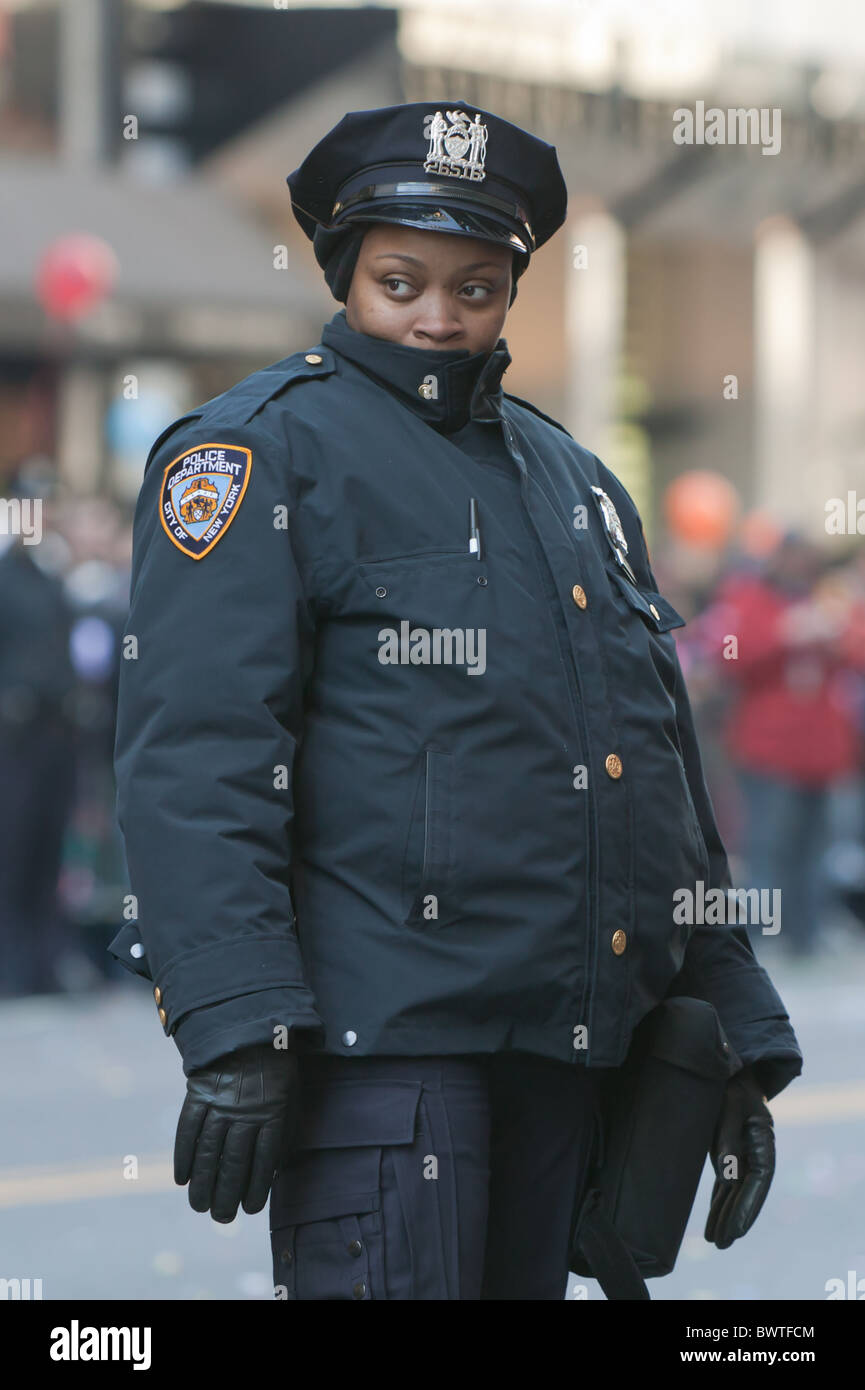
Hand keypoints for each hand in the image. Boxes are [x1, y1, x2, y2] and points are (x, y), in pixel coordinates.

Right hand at [174, 1043, 299, 1222]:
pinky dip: (184, 1155)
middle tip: (220, 1218)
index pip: (263, 1160)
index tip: (249, 1210)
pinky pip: (188, 1129)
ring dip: (203, 1182)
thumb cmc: (276, 1068)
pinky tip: (182, 1178)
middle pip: (234, 1162)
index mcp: (272, 1114)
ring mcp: (220, 1103)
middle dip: (226, 1194)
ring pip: (209, 1151)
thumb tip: (275, 1170)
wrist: (250, 1028)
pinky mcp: (199, 1093)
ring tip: (199, 1206)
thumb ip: (284, 1130)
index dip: (256, 1187)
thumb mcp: (291, 1095)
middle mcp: (245, 1112)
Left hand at [705, 1065, 774, 1249]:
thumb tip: (728, 1179)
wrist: (729, 1071)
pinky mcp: (729, 1156)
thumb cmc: (730, 1086)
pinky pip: (726, 1185)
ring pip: (735, 1193)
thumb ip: (728, 1140)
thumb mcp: (729, 1107)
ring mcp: (742, 1156)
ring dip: (725, 1216)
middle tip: (722, 1243)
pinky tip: (714, 1222)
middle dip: (735, 1219)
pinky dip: (719, 1203)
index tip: (738, 1229)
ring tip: (715, 1242)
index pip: (758, 1181)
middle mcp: (756, 1154)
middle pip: (746, 1193)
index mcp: (763, 1141)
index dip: (748, 1207)